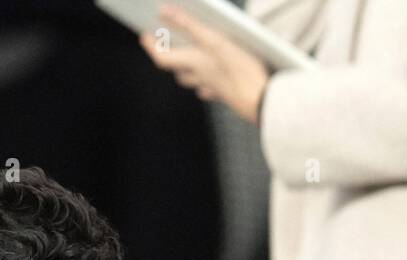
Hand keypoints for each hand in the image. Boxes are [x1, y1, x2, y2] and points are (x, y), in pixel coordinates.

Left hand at [139, 4, 270, 123]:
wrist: (262, 101)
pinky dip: (208, 84)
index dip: (151, 47)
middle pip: (178, 71)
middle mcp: (200, 78)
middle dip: (172, 59)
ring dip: (189, 72)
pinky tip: (214, 80)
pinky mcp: (228, 96)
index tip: (144, 37)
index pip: (163, 58)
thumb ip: (189, 25)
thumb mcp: (214, 40)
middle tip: (169, 46)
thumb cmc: (240, 69)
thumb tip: (164, 10)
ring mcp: (214, 89)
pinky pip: (211, 91)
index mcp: (194, 63)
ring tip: (191, 60)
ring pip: (194, 82)